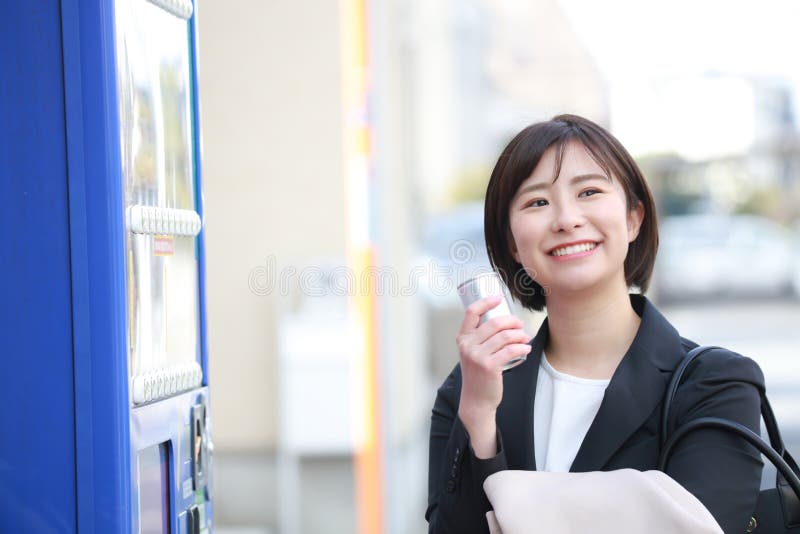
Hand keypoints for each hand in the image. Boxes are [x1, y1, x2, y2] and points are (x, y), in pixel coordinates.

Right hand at [456, 295, 531, 456]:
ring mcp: (477, 356)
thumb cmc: (478, 374)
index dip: (486, 302)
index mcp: (462, 338)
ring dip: (520, 334)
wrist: (476, 399)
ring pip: (504, 336)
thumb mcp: (472, 353)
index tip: (499, 298)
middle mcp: (467, 345)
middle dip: (512, 321)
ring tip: (525, 337)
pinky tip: (526, 347)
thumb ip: (481, 338)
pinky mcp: (489, 366)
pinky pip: (510, 350)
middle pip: (494, 323)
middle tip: (521, 324)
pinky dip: (522, 346)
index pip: (471, 312)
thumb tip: (505, 322)